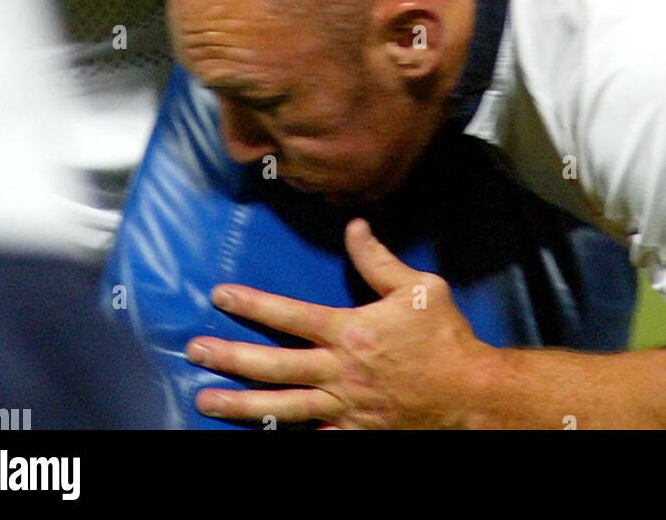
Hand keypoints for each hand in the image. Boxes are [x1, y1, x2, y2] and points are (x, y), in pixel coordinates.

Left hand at [186, 219, 491, 429]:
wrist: (471, 395)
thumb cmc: (446, 338)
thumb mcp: (419, 288)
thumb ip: (379, 260)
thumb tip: (354, 227)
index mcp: (351, 331)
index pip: (289, 315)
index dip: (252, 303)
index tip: (220, 295)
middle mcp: (340, 370)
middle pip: (273, 364)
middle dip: (229, 356)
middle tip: (194, 350)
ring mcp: (344, 407)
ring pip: (281, 407)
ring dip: (239, 404)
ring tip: (204, 400)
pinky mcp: (356, 434)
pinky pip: (315, 438)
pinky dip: (287, 437)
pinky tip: (259, 436)